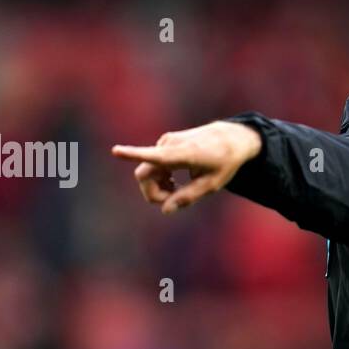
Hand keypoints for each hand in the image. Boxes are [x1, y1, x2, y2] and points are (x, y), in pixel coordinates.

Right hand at [111, 120, 262, 213]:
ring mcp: (165, 142)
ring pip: (147, 171)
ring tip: (177, 189)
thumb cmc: (224, 162)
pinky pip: (152, 165)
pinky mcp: (164, 143)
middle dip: (152, 193)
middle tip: (171, 201)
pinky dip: (160, 177)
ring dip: (158, 186)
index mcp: (183, 154)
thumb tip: (165, 210)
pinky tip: (174, 181)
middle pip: (144, 174)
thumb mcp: (211, 185)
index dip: (133, 155)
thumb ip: (188, 197)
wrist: (232, 138)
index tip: (115, 151)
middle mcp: (170, 145)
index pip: (155, 157)